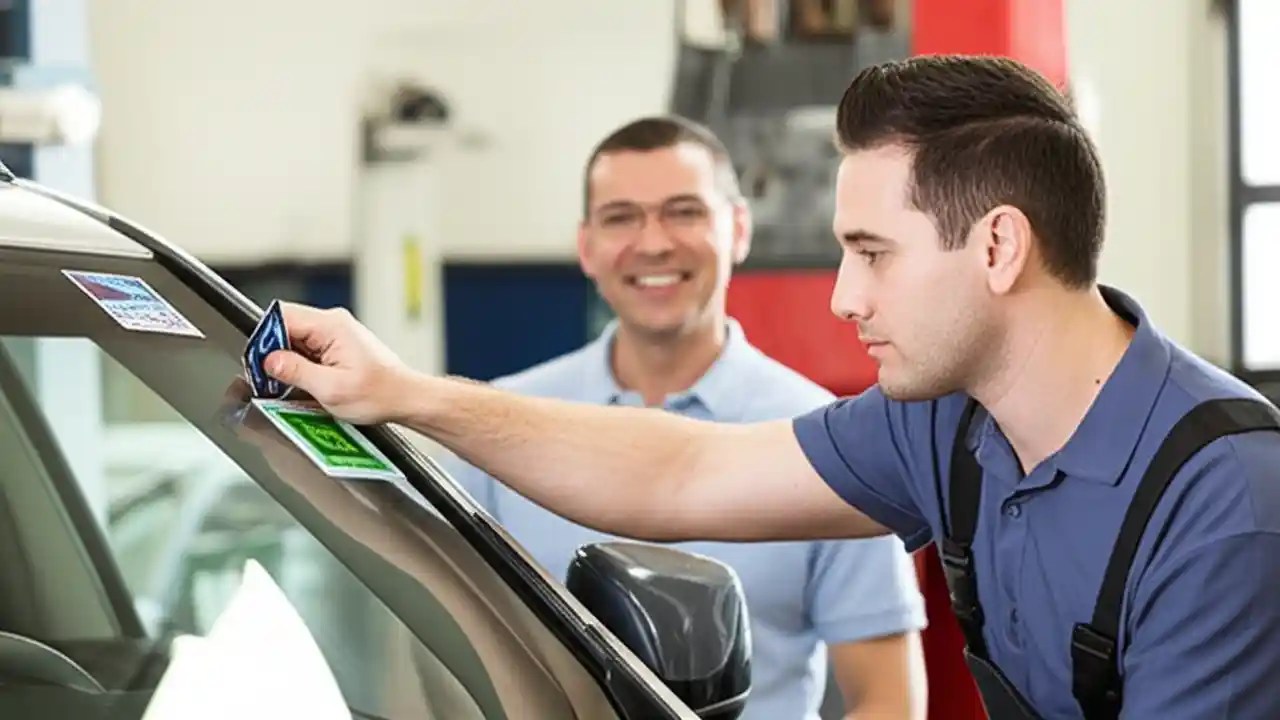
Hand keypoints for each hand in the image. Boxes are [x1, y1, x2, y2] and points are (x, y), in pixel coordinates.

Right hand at [263, 303, 415, 424]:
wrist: (405, 398)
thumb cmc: (380, 393)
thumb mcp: (331, 389)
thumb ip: (297, 371)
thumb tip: (270, 361)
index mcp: (331, 326)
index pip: (281, 316)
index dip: (263, 338)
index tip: (258, 361)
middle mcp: (333, 323)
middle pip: (285, 326)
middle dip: (273, 352)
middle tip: (271, 378)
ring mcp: (336, 333)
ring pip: (295, 339)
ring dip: (288, 361)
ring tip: (292, 385)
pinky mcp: (338, 345)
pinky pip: (308, 348)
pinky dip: (301, 365)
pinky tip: (306, 383)